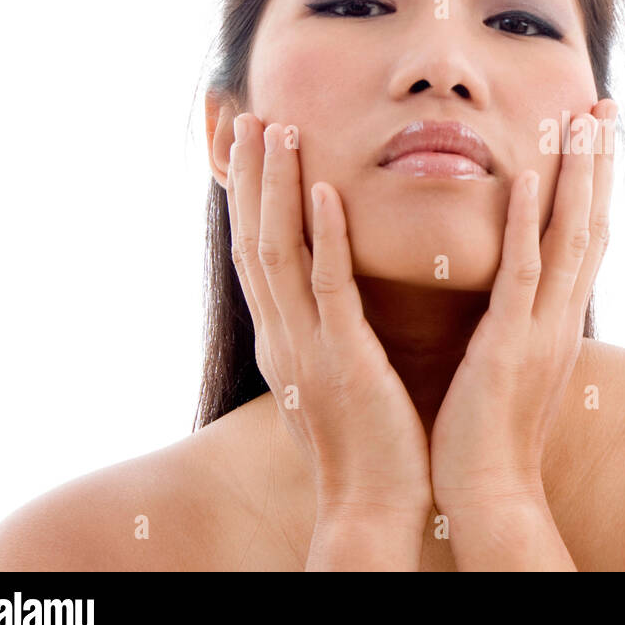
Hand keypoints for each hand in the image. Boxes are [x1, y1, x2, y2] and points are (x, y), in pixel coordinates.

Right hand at [226, 113, 432, 528]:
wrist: (374, 506)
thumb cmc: (368, 443)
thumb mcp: (337, 376)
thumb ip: (330, 332)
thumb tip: (336, 300)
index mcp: (283, 340)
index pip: (256, 254)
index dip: (250, 199)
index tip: (250, 148)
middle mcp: (282, 337)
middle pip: (253, 240)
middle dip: (251, 178)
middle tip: (250, 117)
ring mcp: (306, 348)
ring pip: (279, 251)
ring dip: (276, 188)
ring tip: (278, 130)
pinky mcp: (341, 360)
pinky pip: (327, 287)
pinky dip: (322, 236)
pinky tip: (325, 190)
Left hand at [429, 100, 616, 512]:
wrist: (489, 491)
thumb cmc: (490, 429)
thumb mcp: (512, 361)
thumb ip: (518, 320)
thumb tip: (515, 291)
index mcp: (559, 319)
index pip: (586, 237)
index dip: (596, 183)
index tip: (598, 133)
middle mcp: (561, 317)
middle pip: (591, 224)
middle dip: (599, 163)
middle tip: (606, 105)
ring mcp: (540, 329)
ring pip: (568, 237)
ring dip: (577, 176)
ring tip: (580, 119)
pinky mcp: (508, 345)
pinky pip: (523, 275)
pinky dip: (529, 223)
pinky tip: (529, 178)